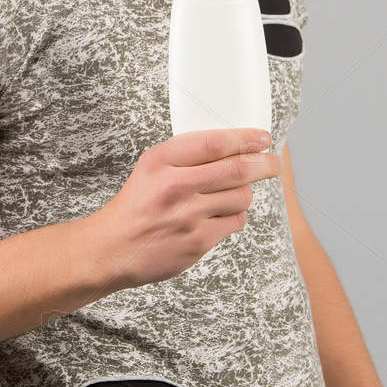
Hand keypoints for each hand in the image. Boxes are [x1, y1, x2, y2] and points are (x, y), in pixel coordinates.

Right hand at [85, 127, 276, 289]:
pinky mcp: (197, 241)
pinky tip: (222, 215)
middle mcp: (174, 185)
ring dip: (245, 193)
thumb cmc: (136, 206)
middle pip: (236, 169)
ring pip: (241, 196)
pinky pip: (235, 222)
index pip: (214, 142)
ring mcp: (187, 215)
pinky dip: (236, 216)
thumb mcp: (151, 168)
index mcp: (160, 161)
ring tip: (236, 193)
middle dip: (264, 164)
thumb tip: (233, 146)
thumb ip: (185, 156)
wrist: (112, 249)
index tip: (262, 138)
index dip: (244, 138)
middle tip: (274, 163)